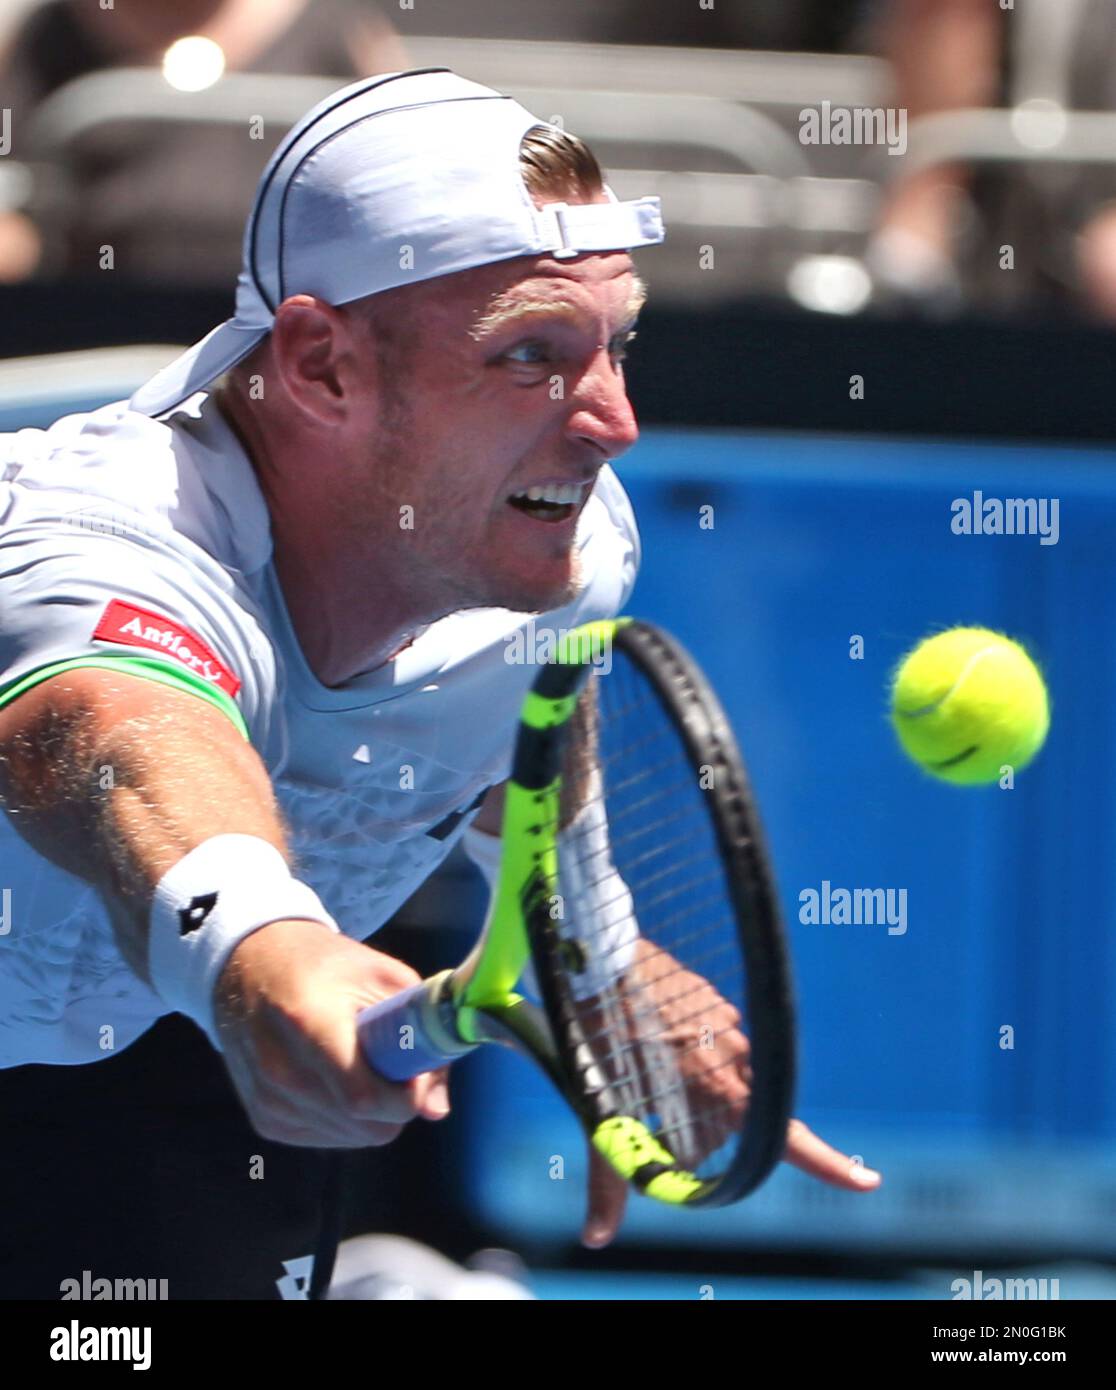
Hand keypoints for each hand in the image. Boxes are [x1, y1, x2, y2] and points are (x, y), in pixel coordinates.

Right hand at [214, 919, 449, 1147]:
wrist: (253, 967)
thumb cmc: (327, 967)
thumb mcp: (383, 978)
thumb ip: (420, 1037)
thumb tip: (437, 1110)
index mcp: (307, 1022)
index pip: (365, 1097)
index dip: (407, 1094)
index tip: (418, 1069)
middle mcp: (279, 1069)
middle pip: (366, 1125)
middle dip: (397, 1103)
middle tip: (396, 1063)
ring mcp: (267, 1099)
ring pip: (354, 1137)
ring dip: (374, 1111)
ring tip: (363, 1062)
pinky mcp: (264, 1119)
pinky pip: (329, 1138)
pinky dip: (348, 1117)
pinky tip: (340, 1077)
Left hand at [578, 941, 881, 1246]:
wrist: (602, 960)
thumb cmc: (601, 1040)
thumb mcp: (605, 1115)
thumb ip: (611, 1179)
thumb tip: (595, 1238)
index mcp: (720, 1090)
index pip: (787, 1139)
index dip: (830, 1165)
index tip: (868, 1182)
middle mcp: (735, 1057)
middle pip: (727, 1119)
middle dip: (694, 1130)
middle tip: (647, 1111)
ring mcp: (727, 1023)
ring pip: (717, 1077)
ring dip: (689, 1085)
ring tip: (641, 1066)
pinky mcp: (714, 1000)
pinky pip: (708, 1038)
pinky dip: (685, 1050)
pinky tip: (651, 1037)